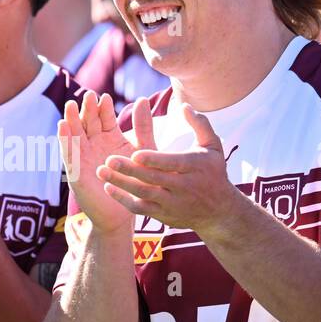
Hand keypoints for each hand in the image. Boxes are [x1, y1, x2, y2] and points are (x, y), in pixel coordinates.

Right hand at [58, 92, 147, 234]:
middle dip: (87, 110)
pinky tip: (62, 127)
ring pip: (75, 134)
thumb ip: (143, 127)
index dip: (104, 108)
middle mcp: (94, 144)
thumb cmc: (135, 182)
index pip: (105, 118)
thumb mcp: (142, 151)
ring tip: (71, 106)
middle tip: (88, 96)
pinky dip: (64, 140)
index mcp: (110, 137)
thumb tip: (143, 99)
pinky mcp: (75, 171)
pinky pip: (68, 154)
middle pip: (88, 122)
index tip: (105, 98)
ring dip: (72, 120)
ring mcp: (83, 157)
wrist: (123, 213)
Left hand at [97, 102, 236, 234]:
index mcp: (194, 167)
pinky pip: (140, 209)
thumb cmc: (213, 171)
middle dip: (130, 171)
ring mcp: (172, 203)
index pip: (172, 164)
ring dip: (121, 184)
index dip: (154, 160)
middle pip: (153, 179)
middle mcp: (183, 187)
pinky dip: (124, 200)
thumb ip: (200, 124)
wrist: (219, 211)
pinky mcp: (163, 216)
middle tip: (108, 160)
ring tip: (101, 171)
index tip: (135, 153)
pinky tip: (109, 187)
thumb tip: (184, 105)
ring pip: (143, 195)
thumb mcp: (213, 146)